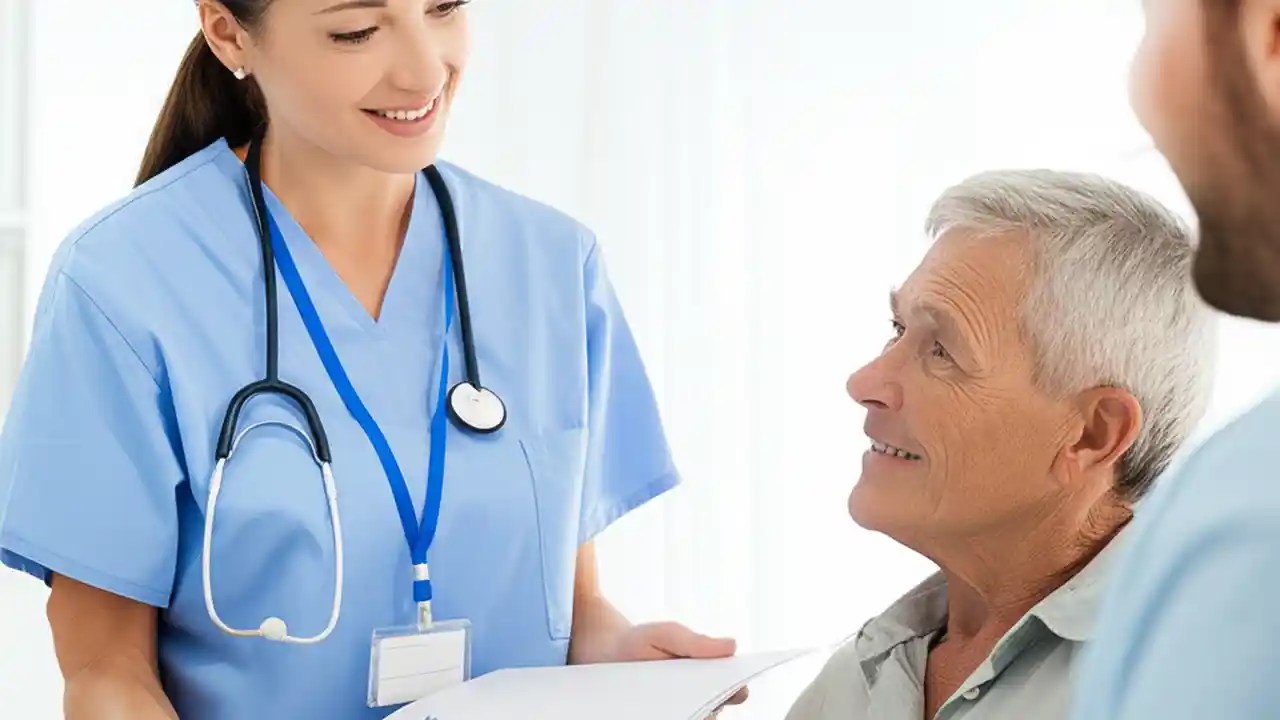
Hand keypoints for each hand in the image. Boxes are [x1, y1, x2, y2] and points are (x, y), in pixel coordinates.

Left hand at [612, 622, 748, 712]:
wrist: (604, 655)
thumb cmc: (641, 642)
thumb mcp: (666, 635)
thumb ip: (696, 641)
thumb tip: (732, 645)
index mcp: (709, 675)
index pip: (735, 690)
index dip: (738, 690)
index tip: (735, 687)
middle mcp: (698, 699)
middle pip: (716, 711)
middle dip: (712, 705)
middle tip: (704, 698)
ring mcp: (680, 713)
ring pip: (696, 719)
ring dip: (691, 715)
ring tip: (675, 707)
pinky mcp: (661, 719)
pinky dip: (670, 717)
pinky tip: (660, 712)